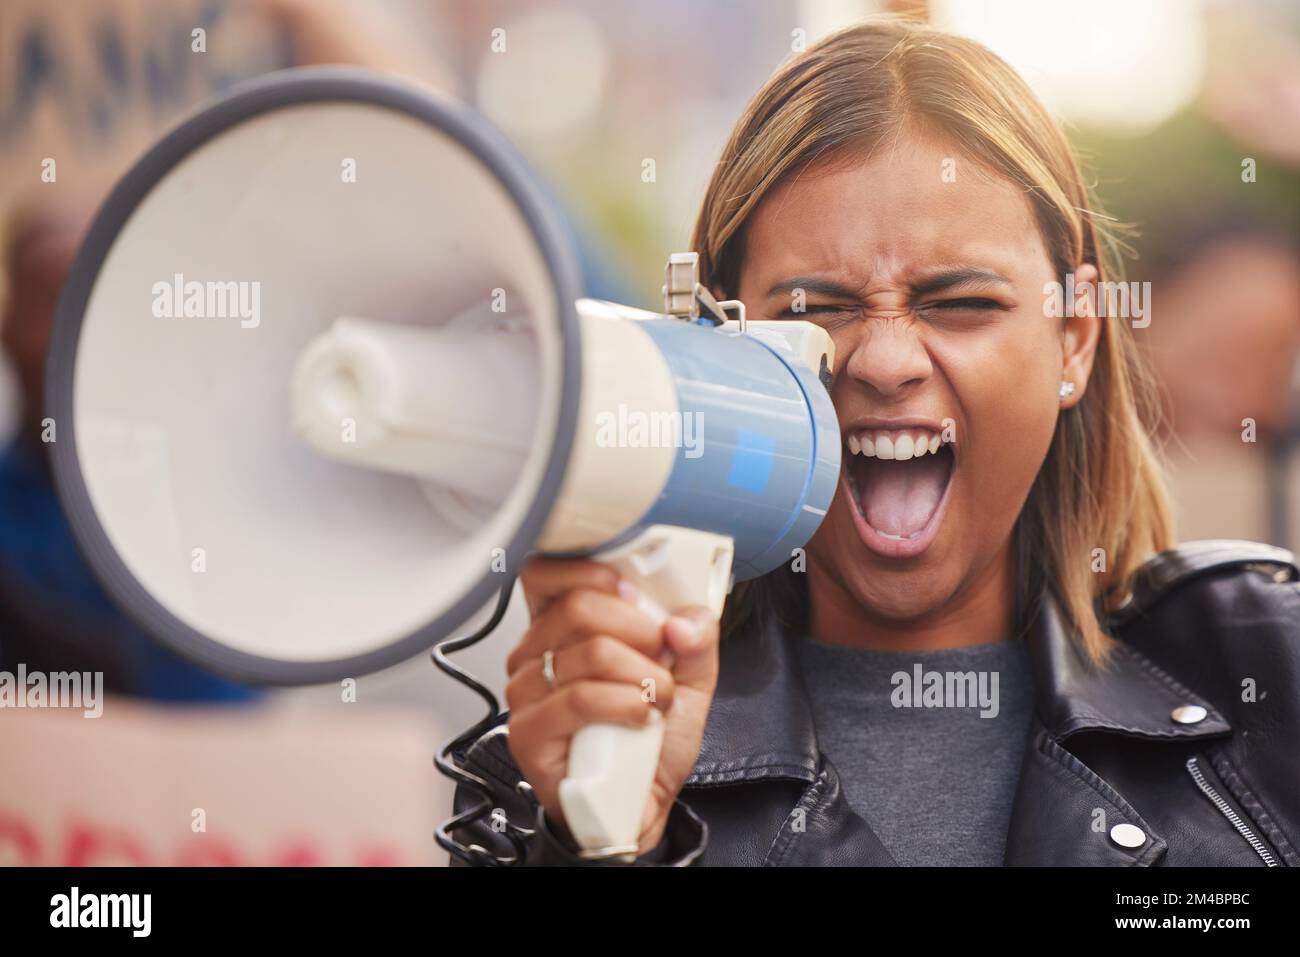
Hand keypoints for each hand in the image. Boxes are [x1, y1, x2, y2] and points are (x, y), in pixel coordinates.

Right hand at [505, 557, 720, 855]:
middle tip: (661, 659)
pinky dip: (627, 705)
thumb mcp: (688, 680)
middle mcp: (535, 652)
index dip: (590, 572)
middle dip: (640, 631)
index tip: (633, 592)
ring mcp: (527, 692)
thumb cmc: (648, 739)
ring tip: (657, 699)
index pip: (547, 572)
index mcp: (562, 626)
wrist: (638, 803)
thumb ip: (697, 640)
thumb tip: (686, 618)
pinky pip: (582, 698)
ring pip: (590, 653)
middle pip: (579, 607)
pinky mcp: (528, 731)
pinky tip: (640, 719)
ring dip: (644, 678)